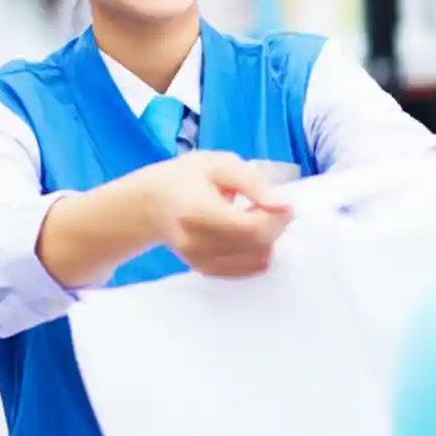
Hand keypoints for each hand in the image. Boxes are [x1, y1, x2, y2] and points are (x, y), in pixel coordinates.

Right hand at [131, 151, 291, 277]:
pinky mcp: (205, 270)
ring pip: (257, 260)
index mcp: (197, 211)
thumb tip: (284, 206)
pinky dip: (256, 251)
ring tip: (253, 216)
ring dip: (267, 239)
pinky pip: (248, 269)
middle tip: (269, 205)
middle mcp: (196, 243)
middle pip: (257, 246)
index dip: (277, 218)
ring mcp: (199, 261)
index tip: (283, 202)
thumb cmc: (187, 177)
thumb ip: (253, 183)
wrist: (151, 204)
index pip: (250, 228)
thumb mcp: (220, 164)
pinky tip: (245, 231)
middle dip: (275, 226)